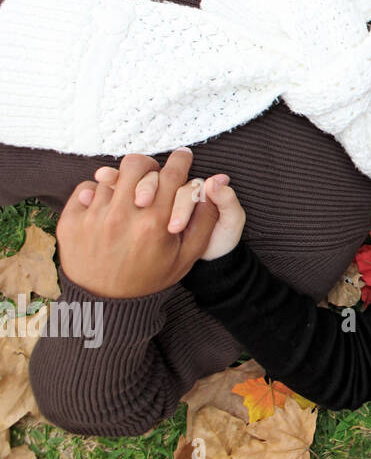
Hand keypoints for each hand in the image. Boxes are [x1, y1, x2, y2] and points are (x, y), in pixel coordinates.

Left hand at [57, 150, 220, 298]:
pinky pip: (85, 189)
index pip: (172, 175)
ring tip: (127, 196)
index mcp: (155, 223)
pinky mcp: (71, 222)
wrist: (105, 303)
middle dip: (148, 164)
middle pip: (136, 165)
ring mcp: (93, 218)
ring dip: (122, 182)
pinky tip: (106, 206)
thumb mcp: (186, 257)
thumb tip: (210, 190)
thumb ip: (204, 223)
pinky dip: (96, 192)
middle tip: (153, 173)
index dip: (181, 159)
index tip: (183, 154)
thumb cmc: (149, 278)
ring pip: (110, 177)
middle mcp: (123, 216)